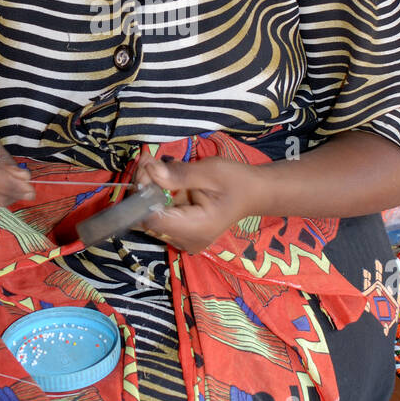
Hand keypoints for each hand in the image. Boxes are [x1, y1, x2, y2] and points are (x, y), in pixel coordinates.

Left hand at [132, 154, 259, 254]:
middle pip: (149, 218)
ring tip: (154, 164)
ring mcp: (184, 239)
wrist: (255, 193)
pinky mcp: (182, 232)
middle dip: (145, 187)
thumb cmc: (237, 181)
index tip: (147, 167)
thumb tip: (149, 169)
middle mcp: (186, 240)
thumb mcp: (210, 171)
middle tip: (148, 160)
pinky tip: (164, 176)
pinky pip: (161, 214)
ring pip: (151, 215)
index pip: (153, 219)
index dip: (143, 193)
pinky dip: (158, 195)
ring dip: (150, 189)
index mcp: (196, 228)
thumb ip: (178, 174)